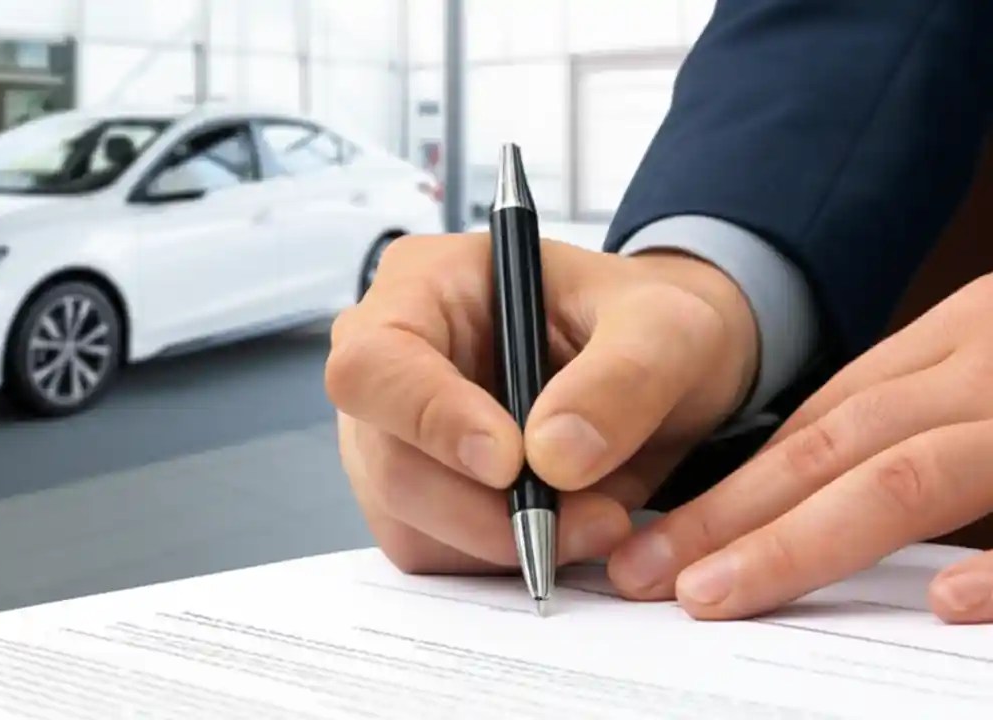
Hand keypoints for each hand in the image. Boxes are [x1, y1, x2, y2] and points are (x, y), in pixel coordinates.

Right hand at [324, 233, 758, 574]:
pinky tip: (563, 526)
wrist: (657, 374)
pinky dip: (504, 559)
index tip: (509, 462)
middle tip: (596, 518)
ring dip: (508, 541)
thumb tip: (553, 457)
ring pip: (410, 522)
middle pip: (389, 462)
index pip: (374, 361)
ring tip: (598, 516)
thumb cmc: (644, 328)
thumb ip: (624, 376)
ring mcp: (390, 438)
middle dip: (493, 511)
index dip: (429, 419)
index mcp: (423, 285)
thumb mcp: (668, 326)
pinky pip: (434, 555)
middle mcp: (387, 364)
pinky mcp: (412, 503)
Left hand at [609, 275, 992, 622]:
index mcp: (961, 342)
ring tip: (709, 594)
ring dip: (798, 542)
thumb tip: (833, 497)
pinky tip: (943, 600)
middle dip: (726, 517)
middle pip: (835, 444)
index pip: (825, 418)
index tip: (656, 544)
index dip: (733, 488)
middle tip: (639, 576)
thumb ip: (931, 418)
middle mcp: (986, 370)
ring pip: (909, 475)